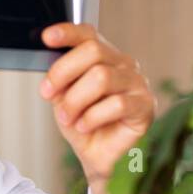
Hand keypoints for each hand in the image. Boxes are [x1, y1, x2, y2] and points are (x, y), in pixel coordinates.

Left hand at [39, 23, 155, 193]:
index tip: (47, 38)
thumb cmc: (86, 127)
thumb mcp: (64, 101)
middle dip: (63, 72)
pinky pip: (115, 104)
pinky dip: (92, 117)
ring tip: (68, 118)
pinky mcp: (145, 106)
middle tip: (48, 94)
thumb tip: (50, 74)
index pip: (89, 34)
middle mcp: (124, 66)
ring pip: (102, 77)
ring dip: (76, 100)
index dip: (68, 32)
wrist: (101, 161)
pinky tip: (84, 126)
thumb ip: (60, 82)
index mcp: (104, 59)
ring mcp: (138, 84)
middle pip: (93, 51)